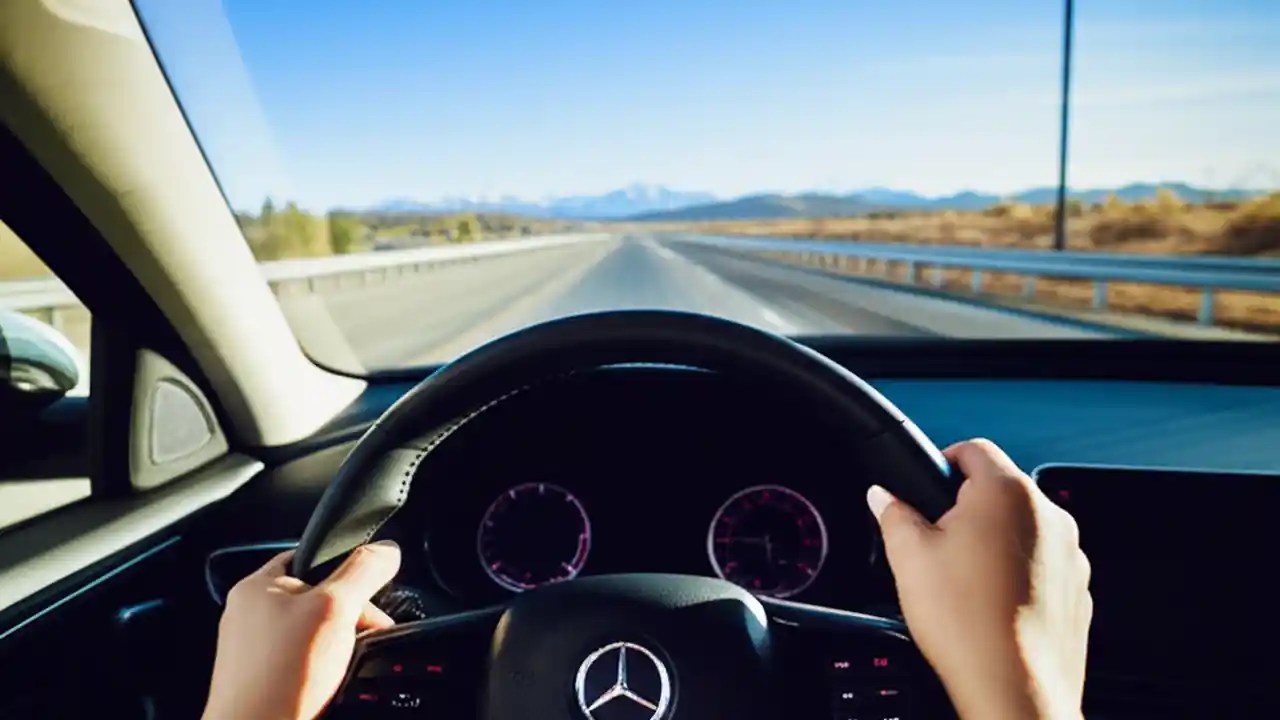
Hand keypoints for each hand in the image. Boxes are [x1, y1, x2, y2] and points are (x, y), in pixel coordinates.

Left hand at [202, 541, 401, 719]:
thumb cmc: (280, 678)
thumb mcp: (335, 609)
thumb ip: (362, 573)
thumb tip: (387, 550)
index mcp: (256, 587)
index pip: (310, 558)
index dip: (346, 572)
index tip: (369, 594)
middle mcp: (249, 616)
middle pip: (317, 599)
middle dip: (348, 616)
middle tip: (364, 635)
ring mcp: (253, 651)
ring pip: (312, 634)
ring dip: (338, 646)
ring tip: (345, 664)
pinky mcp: (261, 681)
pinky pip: (302, 663)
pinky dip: (322, 671)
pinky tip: (330, 685)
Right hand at [866, 439, 1090, 719]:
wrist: (1014, 689)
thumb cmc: (967, 624)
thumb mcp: (908, 557)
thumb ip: (893, 513)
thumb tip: (884, 497)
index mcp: (1006, 493)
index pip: (973, 449)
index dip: (943, 461)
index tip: (928, 486)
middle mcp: (1049, 515)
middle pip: (1000, 490)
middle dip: (967, 509)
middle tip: (937, 543)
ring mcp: (1071, 554)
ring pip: (1023, 530)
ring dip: (995, 543)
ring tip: (963, 582)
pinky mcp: (1078, 590)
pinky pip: (1043, 566)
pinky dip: (1018, 576)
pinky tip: (990, 605)